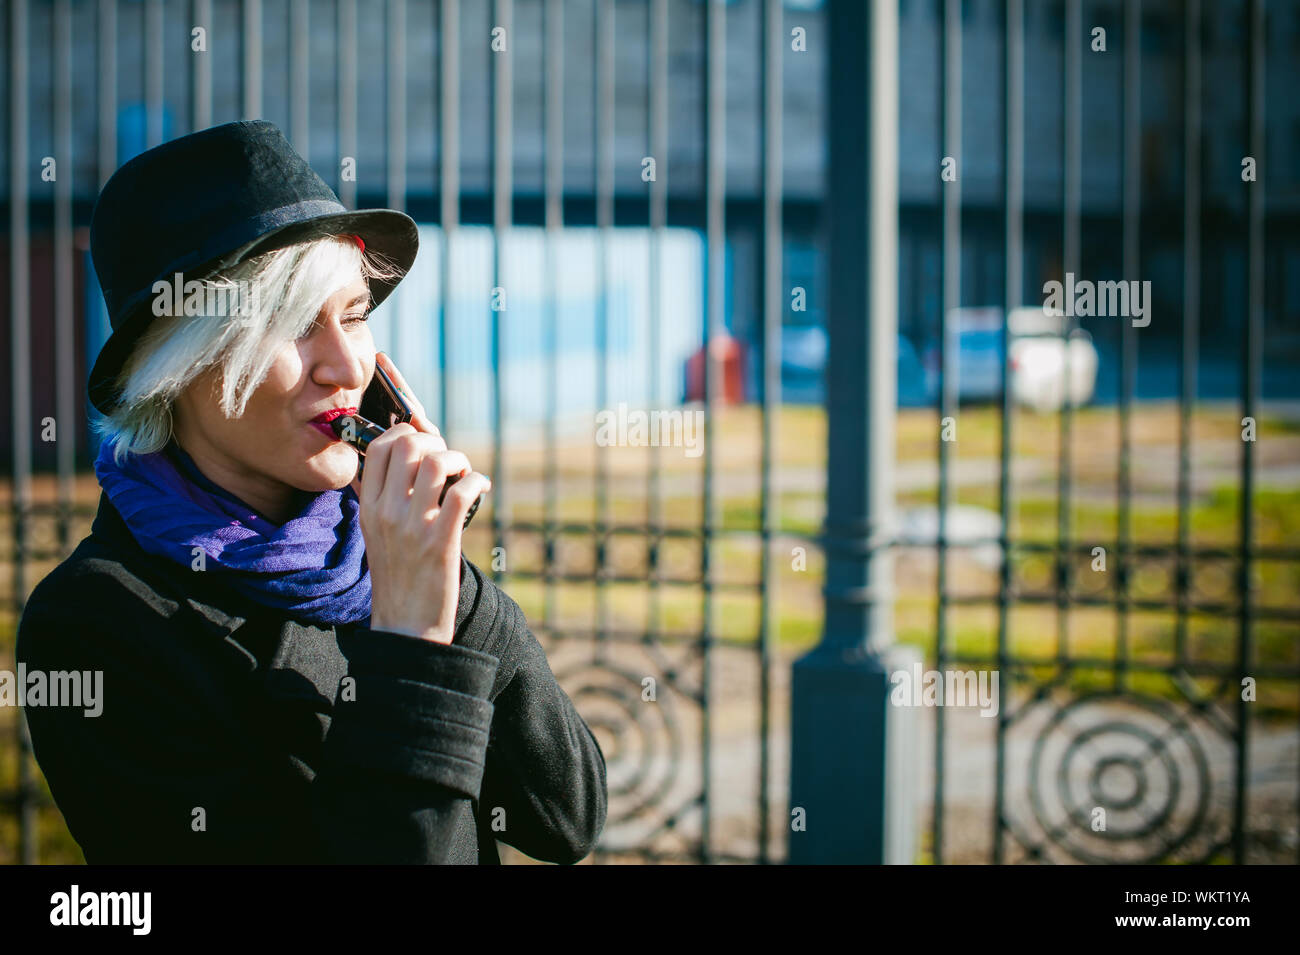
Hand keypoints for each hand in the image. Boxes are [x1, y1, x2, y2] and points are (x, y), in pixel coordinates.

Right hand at [356, 356, 491, 644]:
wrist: (406, 626)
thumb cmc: (398, 576)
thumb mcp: (376, 534)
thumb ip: (382, 498)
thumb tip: (392, 460)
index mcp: (369, 508)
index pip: (377, 448)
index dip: (404, 434)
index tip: (424, 444)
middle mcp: (387, 513)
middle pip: (407, 446)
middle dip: (436, 442)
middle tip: (448, 461)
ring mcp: (413, 527)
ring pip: (437, 463)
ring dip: (459, 459)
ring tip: (465, 474)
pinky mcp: (441, 542)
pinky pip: (461, 494)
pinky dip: (478, 482)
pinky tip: (482, 488)